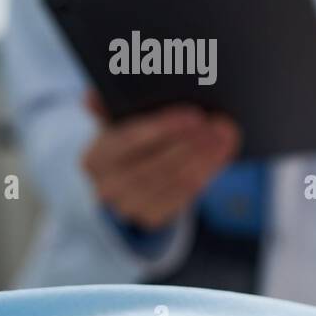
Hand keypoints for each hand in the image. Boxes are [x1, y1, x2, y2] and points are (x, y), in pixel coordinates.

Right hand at [81, 91, 239, 230]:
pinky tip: (220, 155)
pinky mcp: (150, 219)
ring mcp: (128, 207)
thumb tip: (90, 96)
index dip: (164, 128)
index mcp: (94, 158)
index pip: (130, 139)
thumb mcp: (114, 122)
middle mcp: (107, 187)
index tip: (195, 115)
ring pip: (173, 180)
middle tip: (218, 126)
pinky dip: (205, 173)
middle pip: (156, 163)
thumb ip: (105, 107)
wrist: (125, 182)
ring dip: (204, 158)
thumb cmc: (126, 143)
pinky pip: (183, 196)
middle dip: (191, 143)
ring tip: (224, 136)